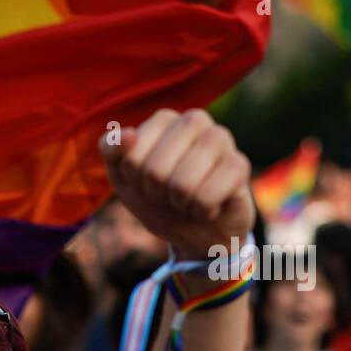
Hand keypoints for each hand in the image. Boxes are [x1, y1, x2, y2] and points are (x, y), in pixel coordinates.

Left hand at [99, 108, 254, 273]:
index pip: (130, 156)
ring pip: (182, 185)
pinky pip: (206, 198)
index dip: (134, 180)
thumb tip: (128, 134)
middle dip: (156, 193)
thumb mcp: (123, 177)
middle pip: (155, 171)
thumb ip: (111, 151)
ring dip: (179, 204)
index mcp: (164, 119)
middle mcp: (195, 120)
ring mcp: (221, 139)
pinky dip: (201, 212)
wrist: (196, 230)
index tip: (146, 183)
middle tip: (169, 194)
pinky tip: (209, 206)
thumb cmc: (158, 198)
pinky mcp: (240, 165)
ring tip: (188, 199)